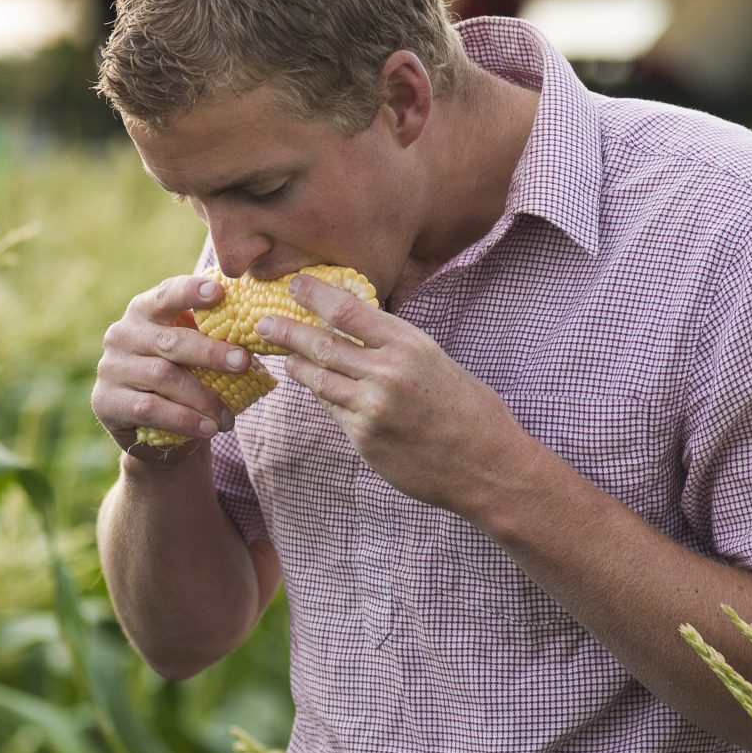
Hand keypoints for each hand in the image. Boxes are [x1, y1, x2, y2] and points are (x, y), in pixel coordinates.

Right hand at [92, 274, 256, 464]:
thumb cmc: (183, 377)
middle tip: (244, 363)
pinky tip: (208, 429)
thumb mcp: (194, 352)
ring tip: (229, 416)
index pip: (167, 294)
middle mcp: (122, 334)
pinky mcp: (106, 401)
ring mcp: (111, 367)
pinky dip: (184, 420)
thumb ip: (213, 333)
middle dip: (211, 352)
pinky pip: (150, 409)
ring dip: (202, 398)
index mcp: (145, 310)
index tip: (219, 292)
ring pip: (163, 377)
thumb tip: (265, 325)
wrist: (152, 427)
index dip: (191, 291)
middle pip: (171, 340)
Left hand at [256, 274, 529, 511]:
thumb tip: (356, 327)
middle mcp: (387, 373)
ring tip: (284, 355)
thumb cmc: (471, 410)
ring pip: (318, 380)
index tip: (293, 284)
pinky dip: (322, 397)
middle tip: (262, 322)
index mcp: (410, 345)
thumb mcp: (437, 361)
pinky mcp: (364, 440)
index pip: (347, 311)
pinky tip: (316, 389)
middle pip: (321, 344)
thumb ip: (395, 345)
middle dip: (286, 330)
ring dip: (297, 365)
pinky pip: (333, 410)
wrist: (488, 467)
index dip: (314, 295)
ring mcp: (371, 409)